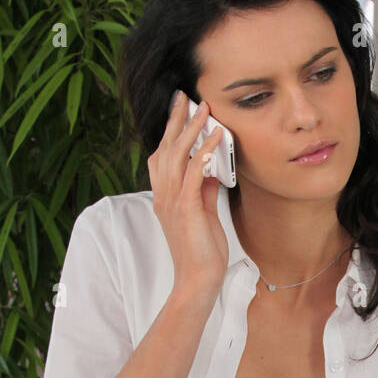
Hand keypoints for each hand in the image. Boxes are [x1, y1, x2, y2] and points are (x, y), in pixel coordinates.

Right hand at [147, 91, 229, 299]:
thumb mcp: (203, 215)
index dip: (169, 132)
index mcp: (165, 196)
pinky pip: (193, 175)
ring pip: (178, 156)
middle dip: (176, 120)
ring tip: (204, 110)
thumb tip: (213, 171)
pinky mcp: (186, 209)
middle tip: (185, 96)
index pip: (162, 156)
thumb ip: (205, 191)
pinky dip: (203, 154)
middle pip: (166, 148)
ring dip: (191, 131)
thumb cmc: (202, 252)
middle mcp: (164, 195)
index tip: (179, 110)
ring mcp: (172, 202)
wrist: (197, 280)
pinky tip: (214, 139)